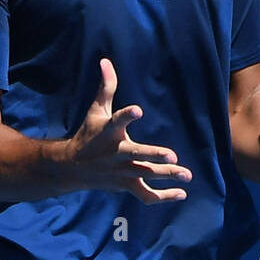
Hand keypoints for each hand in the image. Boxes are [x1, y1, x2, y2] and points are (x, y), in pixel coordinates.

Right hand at [63, 58, 190, 204]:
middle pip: (137, 155)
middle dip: (154, 156)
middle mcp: (117, 153)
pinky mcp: (126, 185)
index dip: (127, 115)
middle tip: (172, 157)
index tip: (138, 110)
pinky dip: (163, 197)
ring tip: (187, 174)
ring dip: (167, 176)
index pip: (118, 121)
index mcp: (109, 132)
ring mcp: (122, 171)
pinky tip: (181, 194)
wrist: (72, 168)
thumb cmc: (88, 135)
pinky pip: (145, 195)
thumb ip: (106, 87)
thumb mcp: (96, 111)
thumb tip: (105, 61)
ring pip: (146, 175)